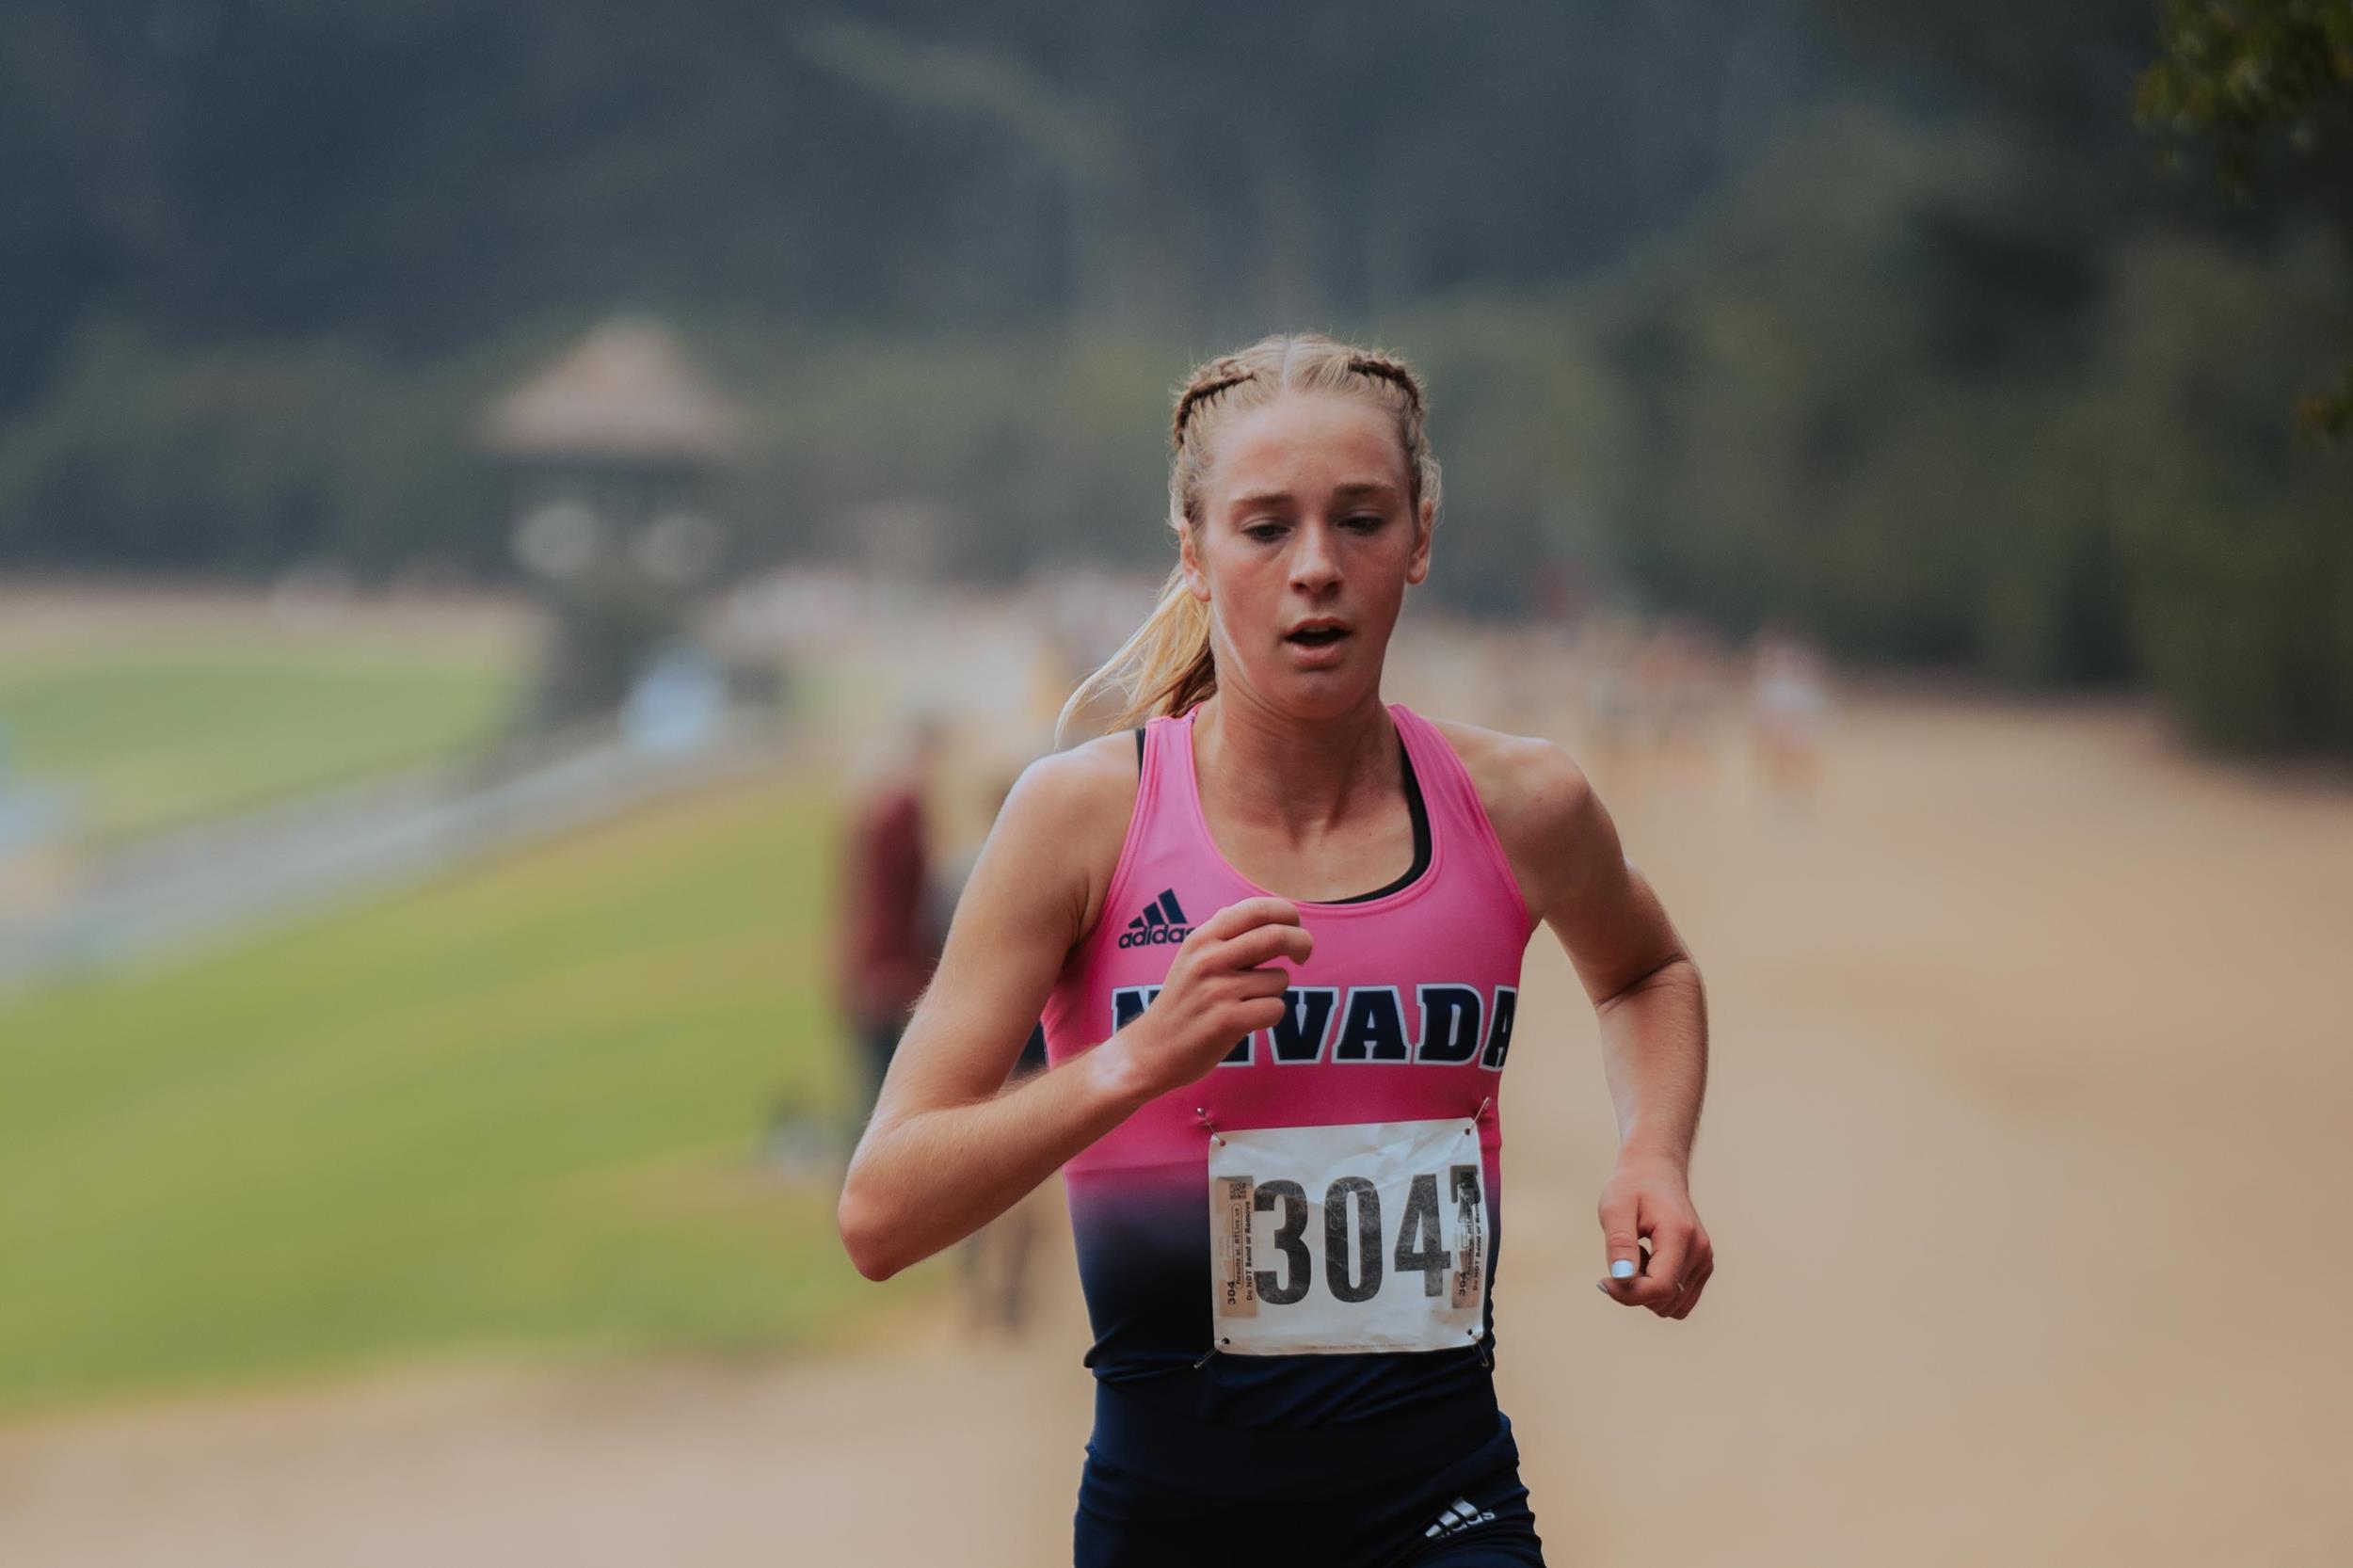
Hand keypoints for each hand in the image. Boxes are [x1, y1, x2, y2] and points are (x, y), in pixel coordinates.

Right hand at [1114, 897, 1311, 1097]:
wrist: (1152, 1049)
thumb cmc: (1182, 1001)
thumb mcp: (1192, 957)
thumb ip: (1225, 933)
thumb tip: (1265, 912)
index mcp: (1202, 938)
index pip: (1257, 908)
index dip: (1287, 912)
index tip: (1294, 927)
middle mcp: (1208, 959)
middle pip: (1276, 936)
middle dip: (1302, 943)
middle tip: (1303, 956)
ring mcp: (1217, 990)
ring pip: (1280, 979)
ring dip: (1275, 991)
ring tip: (1248, 1001)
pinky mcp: (1226, 1021)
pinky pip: (1275, 1009)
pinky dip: (1271, 1014)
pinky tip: (1249, 1020)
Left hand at [1595, 1153, 1711, 1318]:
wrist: (1656, 1171)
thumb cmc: (1631, 1187)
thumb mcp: (1615, 1208)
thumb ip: (1619, 1244)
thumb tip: (1622, 1279)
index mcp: (1679, 1234)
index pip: (1659, 1287)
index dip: (1627, 1294)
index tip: (1603, 1281)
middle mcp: (1700, 1251)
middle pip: (1664, 1299)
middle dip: (1635, 1289)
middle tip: (1622, 1256)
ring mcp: (1705, 1260)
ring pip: (1672, 1305)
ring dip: (1647, 1290)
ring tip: (1639, 1256)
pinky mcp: (1703, 1266)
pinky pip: (1680, 1300)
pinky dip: (1660, 1290)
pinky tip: (1651, 1262)